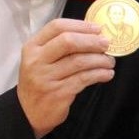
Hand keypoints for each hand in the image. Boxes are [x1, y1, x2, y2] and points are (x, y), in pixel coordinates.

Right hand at [17, 18, 115, 137]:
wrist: (28, 112)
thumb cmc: (41, 80)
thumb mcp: (42, 59)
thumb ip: (61, 46)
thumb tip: (95, 34)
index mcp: (32, 47)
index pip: (57, 27)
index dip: (81, 25)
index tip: (98, 29)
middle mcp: (36, 61)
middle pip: (68, 42)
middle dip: (92, 41)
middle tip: (107, 44)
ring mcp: (46, 78)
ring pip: (79, 61)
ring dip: (100, 60)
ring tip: (110, 62)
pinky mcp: (58, 93)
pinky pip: (84, 79)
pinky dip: (100, 74)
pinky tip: (107, 74)